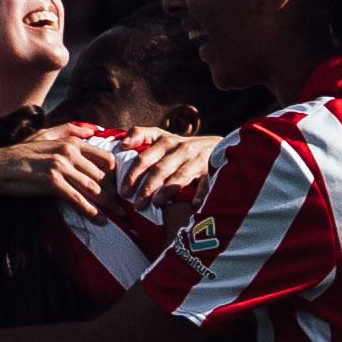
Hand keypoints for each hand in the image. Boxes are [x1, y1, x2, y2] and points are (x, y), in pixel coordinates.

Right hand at [0, 126, 118, 217]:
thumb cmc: (21, 155)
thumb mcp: (45, 136)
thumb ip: (68, 132)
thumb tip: (90, 133)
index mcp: (71, 142)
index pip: (105, 158)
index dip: (117, 175)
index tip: (122, 189)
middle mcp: (68, 152)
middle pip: (101, 176)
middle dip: (115, 194)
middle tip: (126, 208)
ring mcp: (60, 166)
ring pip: (92, 188)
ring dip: (108, 205)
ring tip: (119, 216)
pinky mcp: (51, 182)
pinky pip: (76, 198)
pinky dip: (90, 211)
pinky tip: (99, 220)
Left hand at [95, 128, 219, 225]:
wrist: (219, 147)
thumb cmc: (183, 147)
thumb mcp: (163, 136)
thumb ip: (141, 135)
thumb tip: (122, 145)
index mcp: (165, 142)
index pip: (144, 158)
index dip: (132, 175)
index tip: (123, 192)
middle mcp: (180, 149)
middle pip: (159, 169)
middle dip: (146, 188)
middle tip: (137, 205)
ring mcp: (197, 159)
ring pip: (179, 176)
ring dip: (167, 190)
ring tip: (157, 203)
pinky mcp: (212, 169)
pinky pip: (206, 182)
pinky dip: (200, 193)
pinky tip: (193, 204)